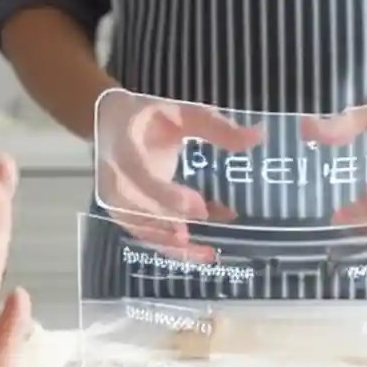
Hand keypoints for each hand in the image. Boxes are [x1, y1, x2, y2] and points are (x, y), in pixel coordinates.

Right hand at [95, 88, 263, 261]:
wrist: (108, 124)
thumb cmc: (147, 118)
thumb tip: (258, 137)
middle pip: (142, 214)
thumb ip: (215, 127)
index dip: (168, 196)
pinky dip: (173, 246)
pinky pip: (147, 236)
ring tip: (209, 253)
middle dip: (175, 232)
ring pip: (144, 231)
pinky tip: (201, 248)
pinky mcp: (122, 215)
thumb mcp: (180, 113)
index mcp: (125, 149)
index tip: (200, 208)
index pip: (141, 176)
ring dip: (176, 247)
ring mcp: (116, 202)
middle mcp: (116, 181)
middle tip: (210, 248)